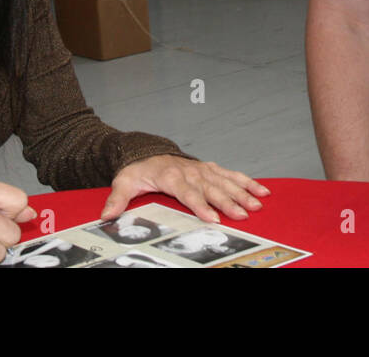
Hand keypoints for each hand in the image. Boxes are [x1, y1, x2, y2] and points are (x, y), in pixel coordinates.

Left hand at [101, 156, 270, 223]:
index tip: (212, 217)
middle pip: (211, 188)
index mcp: (171, 176)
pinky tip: (262, 191)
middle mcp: (190, 171)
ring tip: (257, 205)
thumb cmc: (138, 170)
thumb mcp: (124, 182)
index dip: (200, 204)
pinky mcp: (210, 169)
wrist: (147, 152)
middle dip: (227, 202)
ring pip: (225, 181)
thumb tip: (107, 214)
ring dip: (242, 192)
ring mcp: (202, 169)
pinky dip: (248, 182)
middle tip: (242, 215)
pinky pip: (231, 174)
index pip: (187, 192)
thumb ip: (117, 198)